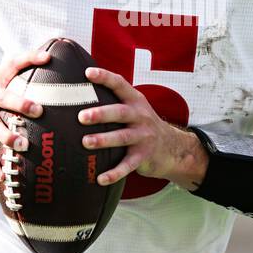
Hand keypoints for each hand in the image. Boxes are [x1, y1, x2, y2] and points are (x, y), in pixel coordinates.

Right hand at [0, 49, 48, 180]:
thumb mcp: (1, 77)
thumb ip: (23, 70)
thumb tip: (53, 57)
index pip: (13, 64)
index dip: (30, 58)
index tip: (47, 57)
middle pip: (3, 98)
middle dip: (20, 104)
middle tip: (39, 110)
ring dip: (6, 136)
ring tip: (21, 146)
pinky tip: (3, 176)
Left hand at [76, 66, 206, 188]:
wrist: (173, 147)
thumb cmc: (142, 125)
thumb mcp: (134, 108)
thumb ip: (114, 100)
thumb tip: (79, 91)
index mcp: (135, 101)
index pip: (120, 84)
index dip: (105, 77)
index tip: (88, 73)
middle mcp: (140, 116)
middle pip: (120, 112)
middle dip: (101, 114)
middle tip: (81, 116)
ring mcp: (143, 136)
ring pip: (122, 137)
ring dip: (103, 140)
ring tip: (85, 142)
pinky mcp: (144, 156)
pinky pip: (128, 165)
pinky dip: (114, 173)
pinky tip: (100, 179)